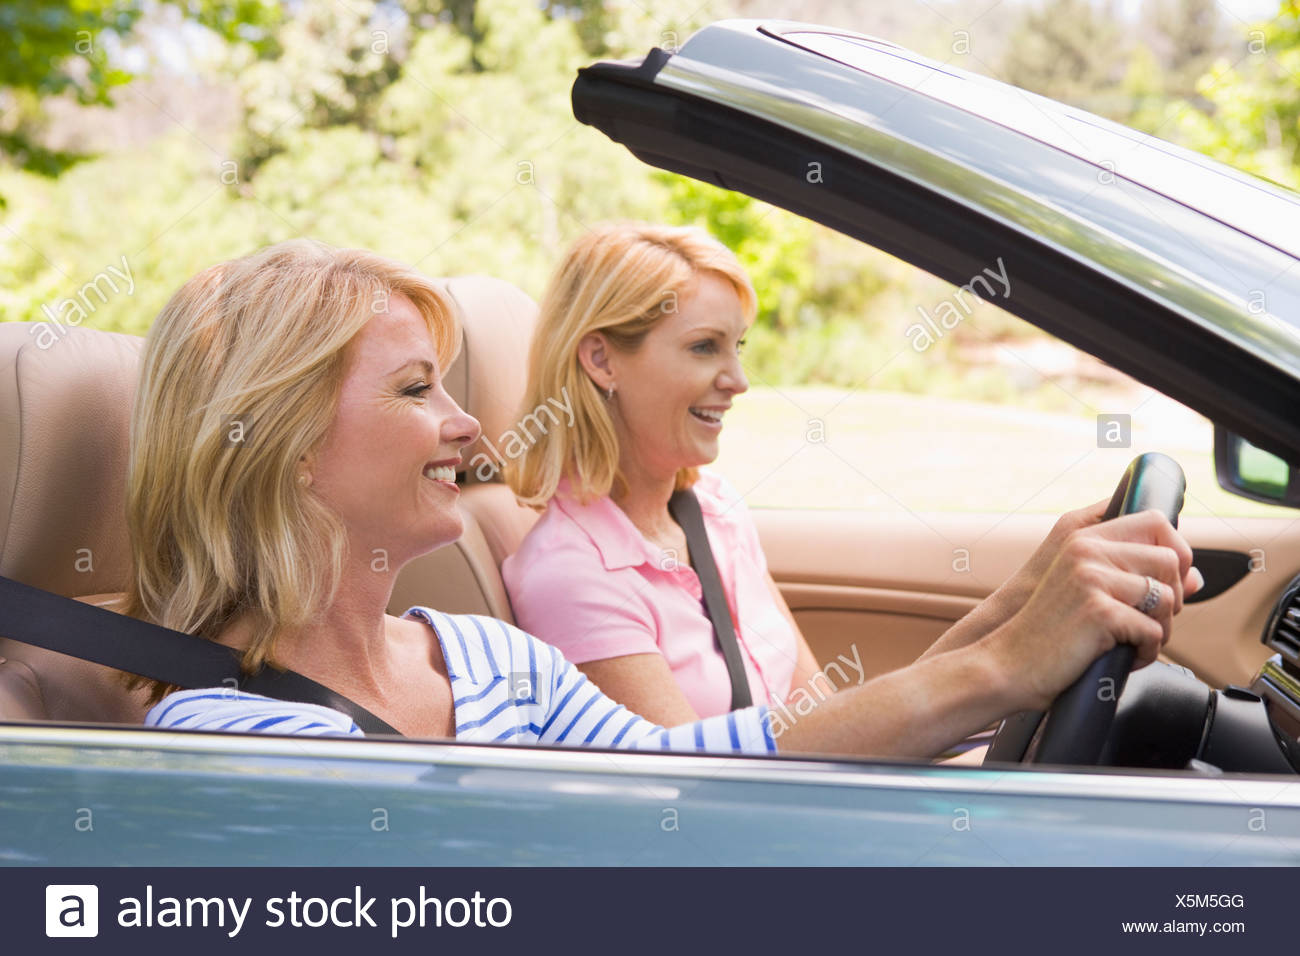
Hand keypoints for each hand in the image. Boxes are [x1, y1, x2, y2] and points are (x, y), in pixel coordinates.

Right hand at [982, 509, 1202, 711]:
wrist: (1008, 665)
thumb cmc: (1047, 633)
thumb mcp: (1088, 592)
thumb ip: (1138, 575)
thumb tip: (1195, 576)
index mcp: (1083, 540)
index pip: (1157, 522)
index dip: (1175, 552)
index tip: (1164, 582)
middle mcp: (1086, 551)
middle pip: (1171, 561)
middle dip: (1171, 599)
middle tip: (1143, 622)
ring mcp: (1091, 579)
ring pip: (1168, 599)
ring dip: (1159, 630)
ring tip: (1131, 642)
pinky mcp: (1099, 612)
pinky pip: (1154, 632)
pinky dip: (1146, 654)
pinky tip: (1124, 657)